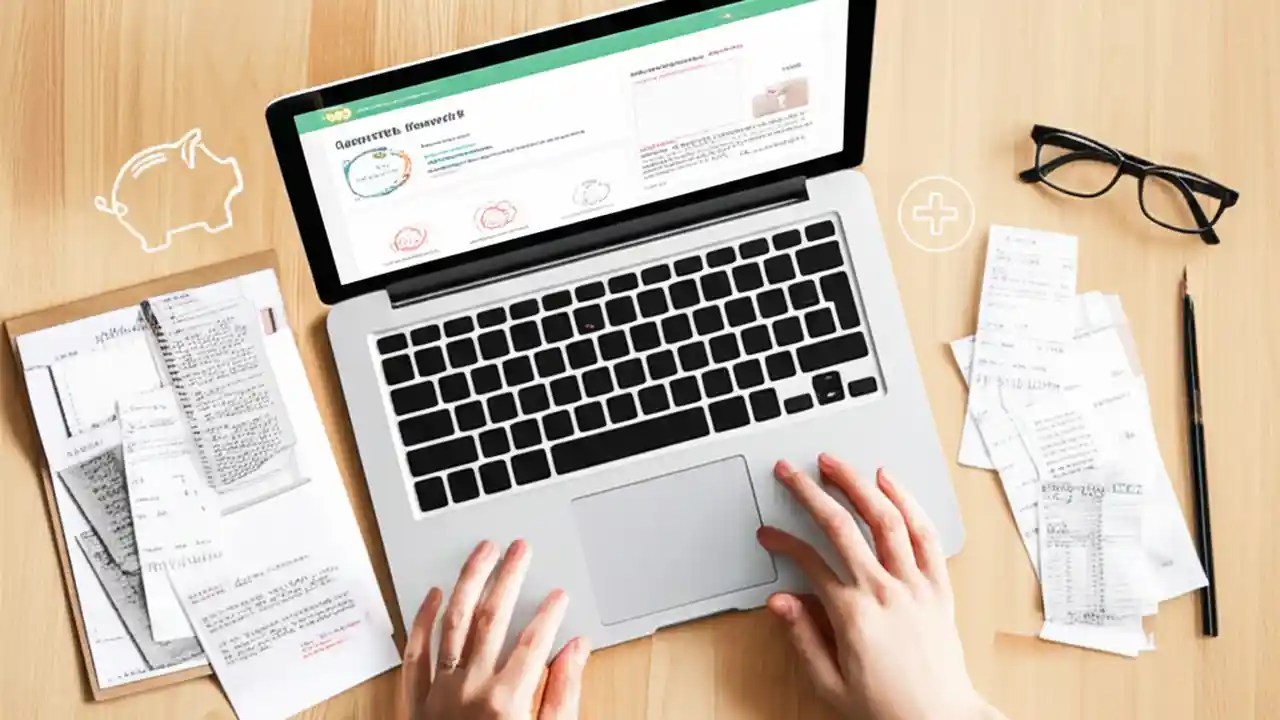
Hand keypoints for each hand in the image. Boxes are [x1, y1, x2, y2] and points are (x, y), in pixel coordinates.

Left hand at [399, 540, 591, 719]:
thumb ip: (564, 696)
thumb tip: (576, 651)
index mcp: (507, 703)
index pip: (535, 639)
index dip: (550, 611)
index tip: (559, 594)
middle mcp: (469, 691)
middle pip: (491, 617)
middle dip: (509, 576)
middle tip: (520, 548)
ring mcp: (437, 695)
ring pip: (452, 622)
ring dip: (467, 581)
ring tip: (482, 552)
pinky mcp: (414, 704)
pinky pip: (415, 652)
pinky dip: (423, 619)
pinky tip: (434, 595)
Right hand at [757, 454, 1003, 719]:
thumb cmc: (887, 707)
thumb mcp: (830, 683)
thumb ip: (802, 638)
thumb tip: (780, 601)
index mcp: (854, 614)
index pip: (808, 562)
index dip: (782, 542)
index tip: (768, 533)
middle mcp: (885, 591)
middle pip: (841, 526)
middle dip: (809, 492)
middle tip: (789, 471)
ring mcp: (915, 585)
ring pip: (885, 519)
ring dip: (857, 484)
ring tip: (836, 462)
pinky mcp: (939, 586)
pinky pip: (924, 534)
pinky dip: (908, 503)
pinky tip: (890, 482)